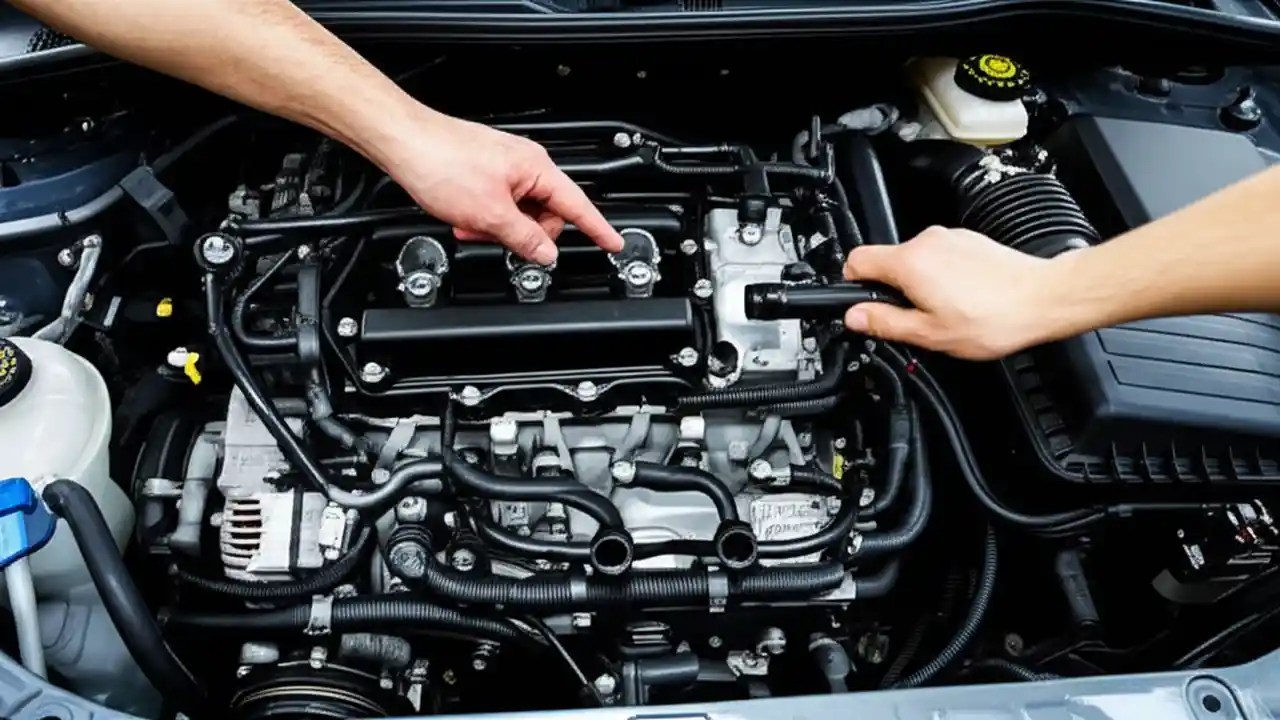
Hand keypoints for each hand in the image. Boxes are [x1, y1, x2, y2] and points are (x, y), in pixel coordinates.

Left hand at [377, 111, 623, 263]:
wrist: (402, 142)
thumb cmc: (441, 161)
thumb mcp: (490, 214)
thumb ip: (524, 238)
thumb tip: (547, 254)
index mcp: (536, 169)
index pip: (578, 206)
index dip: (598, 229)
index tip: (613, 243)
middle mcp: (525, 164)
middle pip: (544, 214)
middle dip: (524, 234)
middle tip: (500, 241)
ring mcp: (504, 167)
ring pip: (517, 212)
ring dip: (499, 228)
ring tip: (471, 227)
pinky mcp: (484, 170)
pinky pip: (498, 202)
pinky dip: (484, 216)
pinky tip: (464, 219)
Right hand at [842, 226, 1064, 359]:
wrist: (1043, 299)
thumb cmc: (994, 317)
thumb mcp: (930, 333)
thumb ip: (885, 323)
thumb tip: (855, 316)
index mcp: (909, 262)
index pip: (856, 260)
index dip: (853, 284)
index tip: (864, 304)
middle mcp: (926, 242)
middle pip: (886, 262)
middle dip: (891, 290)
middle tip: (914, 319)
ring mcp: (949, 238)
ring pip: (914, 260)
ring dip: (918, 284)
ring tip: (944, 311)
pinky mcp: (968, 241)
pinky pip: (939, 257)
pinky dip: (941, 276)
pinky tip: (962, 298)